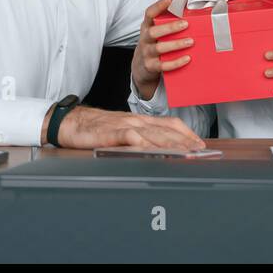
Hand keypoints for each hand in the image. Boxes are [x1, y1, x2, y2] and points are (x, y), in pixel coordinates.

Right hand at [47, 106, 204, 150]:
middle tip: (199, 151)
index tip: (200, 143)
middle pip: (166, 129)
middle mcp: (137, 120)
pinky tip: (153, 150)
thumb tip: (161, 150)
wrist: (72, 122)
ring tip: (185, 152)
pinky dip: (144, 143)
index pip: (170, 123)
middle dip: (185, 140)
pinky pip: (130, 136)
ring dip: (171, 143)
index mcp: (141, 120)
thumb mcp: (124, 131)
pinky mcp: (111, 132)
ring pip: (153, 133)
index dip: (187, 133)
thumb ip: (141, 137)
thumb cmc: (98, 128)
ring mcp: (125, 125)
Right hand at [130, 0, 193, 98]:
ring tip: (191, 41)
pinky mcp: (151, 66)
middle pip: (153, 32)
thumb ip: (167, 20)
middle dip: (170, 27)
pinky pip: (163, 65)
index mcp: (147, 27)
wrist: (141, 66)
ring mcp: (147, 53)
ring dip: (176, 44)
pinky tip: (187, 58)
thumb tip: (186, 6)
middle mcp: (145, 39)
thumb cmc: (154, 43)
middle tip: (186, 24)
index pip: (149, 13)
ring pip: (159, 48)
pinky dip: (176, 62)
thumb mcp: (156, 30)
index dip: (159, 6)